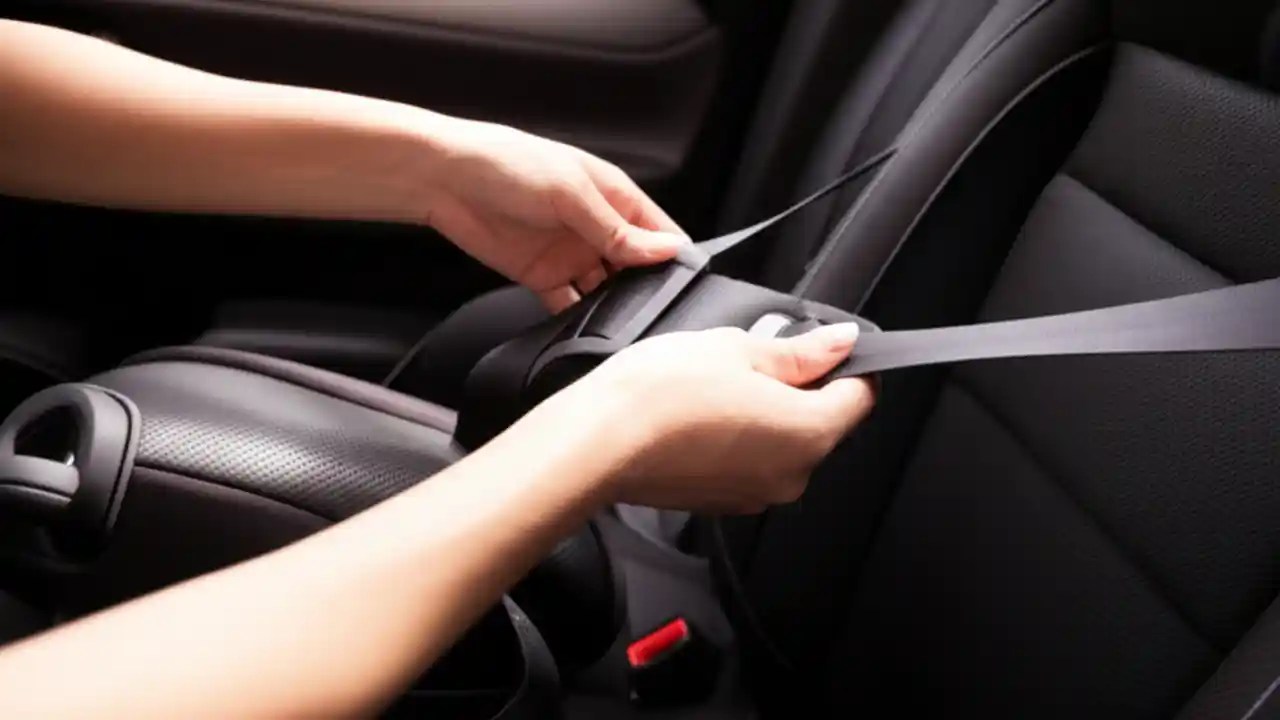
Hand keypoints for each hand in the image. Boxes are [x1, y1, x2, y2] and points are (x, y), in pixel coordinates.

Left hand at [425, 119, 688, 311]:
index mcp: (612, 196)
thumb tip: (666, 250)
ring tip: (623, 325)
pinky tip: (586, 330)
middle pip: (636, 266)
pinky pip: (569, 304)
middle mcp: (596, 226)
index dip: (673, 256)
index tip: (686, 285)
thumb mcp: (571, 193)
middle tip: (656, 313)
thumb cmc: (506, 163)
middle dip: (646, 287)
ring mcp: (571, 253)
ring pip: (605, 289)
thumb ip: (616, 229)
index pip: (658, 231)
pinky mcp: (543, 276)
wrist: (444, 179)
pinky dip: (577, 319)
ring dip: (613, 306)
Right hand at [553, 324, 875, 513]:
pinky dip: (737, 439)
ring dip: (766, 413)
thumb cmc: (660, 393)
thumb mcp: (738, 348)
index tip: (820, 346)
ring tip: (719, 383)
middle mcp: (792, 474)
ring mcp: (756, 494)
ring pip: (783, 444)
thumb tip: (841, 343)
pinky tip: (701, 413)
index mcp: (809, 432)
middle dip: (800, 388)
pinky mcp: (722, 502)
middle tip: (754, 357)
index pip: (861, 396)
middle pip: (823, 423)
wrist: (598, 441)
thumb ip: (799, 351)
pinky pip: (749, 464)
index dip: (848, 365)